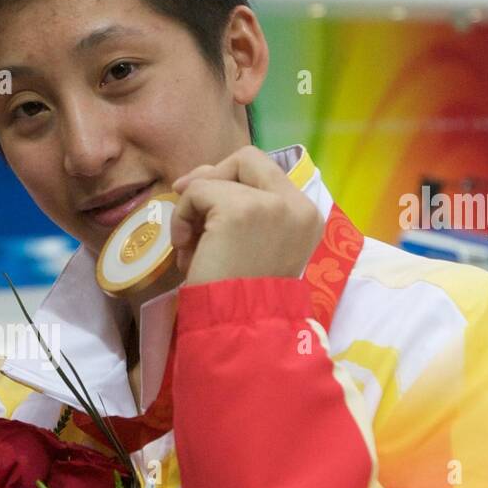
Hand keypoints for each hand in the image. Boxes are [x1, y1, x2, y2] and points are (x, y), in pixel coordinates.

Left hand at [170, 145, 322, 286]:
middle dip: (210, 178)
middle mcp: (297, 205)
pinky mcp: (241, 209)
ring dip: (192, 210)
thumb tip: (199, 179)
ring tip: (191, 249)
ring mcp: (271, 204)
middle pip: (248, 158)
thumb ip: (241, 211)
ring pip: (215, 178)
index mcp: (306, 215)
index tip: (202, 203)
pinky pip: (196, 193)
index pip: (266, 171)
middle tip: (187, 209)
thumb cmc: (242, 298)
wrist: (241, 330)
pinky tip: (186, 251)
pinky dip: (181, 218)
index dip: (229, 178)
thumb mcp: (251, 247)